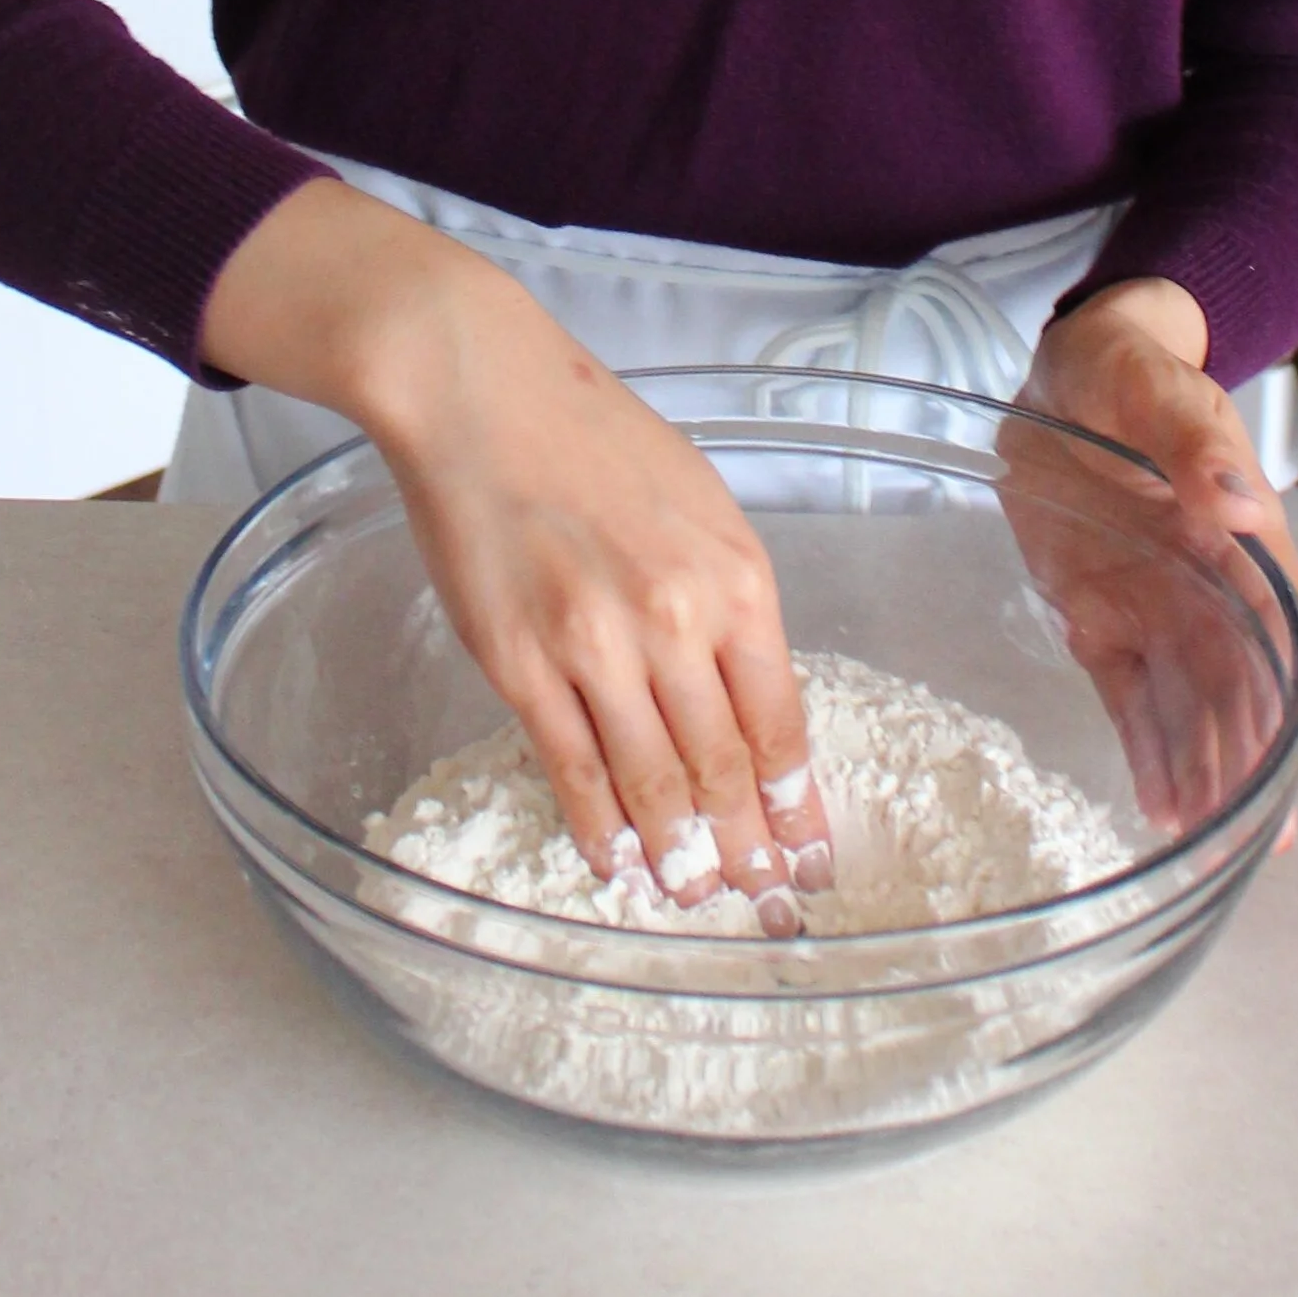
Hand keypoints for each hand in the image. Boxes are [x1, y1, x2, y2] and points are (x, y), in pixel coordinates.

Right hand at [201, 181, 833, 924]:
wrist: (484, 393)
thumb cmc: (595, 435)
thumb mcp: (699, 505)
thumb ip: (725, 598)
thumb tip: (742, 693)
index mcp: (736, 577)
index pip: (781, 721)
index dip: (798, 803)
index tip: (812, 854)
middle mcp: (676, 621)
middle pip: (724, 766)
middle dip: (750, 848)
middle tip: (768, 903)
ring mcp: (595, 648)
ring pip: (652, 781)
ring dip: (679, 854)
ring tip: (696, 898)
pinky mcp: (519, 664)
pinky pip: (572, 768)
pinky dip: (599, 827)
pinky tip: (617, 863)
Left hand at [1005, 277, 1297, 840]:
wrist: (1063, 369)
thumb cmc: (1125, 370)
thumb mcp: (1155, 388)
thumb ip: (1195, 444)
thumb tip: (1236, 505)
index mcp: (1237, 532)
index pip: (1283, 616)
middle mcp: (1206, 582)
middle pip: (1242, 681)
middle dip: (1252, 754)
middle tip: (1255, 832)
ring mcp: (1152, 606)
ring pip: (1190, 705)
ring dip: (1204, 769)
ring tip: (1209, 841)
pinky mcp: (1098, 619)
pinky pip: (1127, 697)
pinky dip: (1145, 751)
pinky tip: (1159, 806)